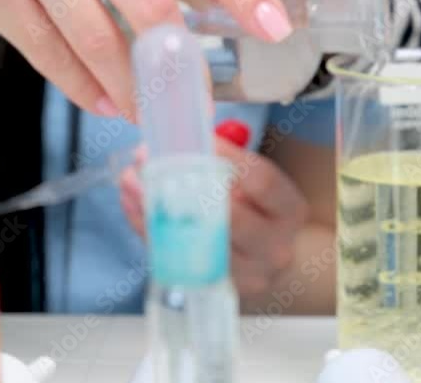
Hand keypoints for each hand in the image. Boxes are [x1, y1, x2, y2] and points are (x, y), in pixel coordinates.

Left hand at [120, 136, 308, 303]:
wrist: (272, 260)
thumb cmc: (261, 211)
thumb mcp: (261, 186)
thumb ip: (232, 162)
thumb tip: (189, 132)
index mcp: (290, 210)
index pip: (261, 181)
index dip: (227, 157)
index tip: (194, 136)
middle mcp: (274, 246)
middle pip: (228, 217)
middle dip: (184, 183)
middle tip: (149, 158)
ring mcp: (245, 274)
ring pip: (196, 241)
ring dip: (156, 208)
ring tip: (130, 180)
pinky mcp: (215, 288)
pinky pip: (176, 258)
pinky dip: (150, 229)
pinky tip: (133, 204)